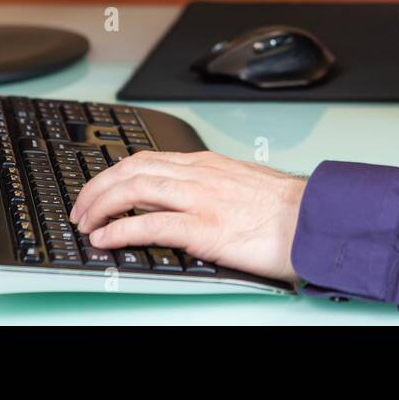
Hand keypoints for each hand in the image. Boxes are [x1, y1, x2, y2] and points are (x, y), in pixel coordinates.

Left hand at [70, 150, 306, 283]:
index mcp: (207, 164)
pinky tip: (105, 239)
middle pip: (131, 169)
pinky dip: (120, 230)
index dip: (114, 174)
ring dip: (100, 205)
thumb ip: (212, 187)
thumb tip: (187, 202)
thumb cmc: (289, 210)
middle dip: (97, 188)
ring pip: (133, 189)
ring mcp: (200, 199)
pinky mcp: (205, 229)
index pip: (147, 159)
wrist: (317, 219)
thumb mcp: (243, 185)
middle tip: (81, 209)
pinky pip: (150, 225)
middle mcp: (199, 175)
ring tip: (85, 223)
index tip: (98, 190)